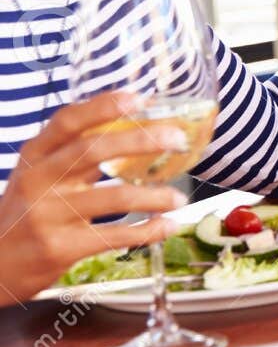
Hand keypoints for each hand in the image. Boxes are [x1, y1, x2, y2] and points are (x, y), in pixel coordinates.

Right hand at [0, 95, 188, 302]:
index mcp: (36, 156)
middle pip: (93, 150)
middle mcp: (38, 181)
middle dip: (142, 140)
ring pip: (112, 197)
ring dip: (154, 197)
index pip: (67, 121)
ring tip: (179, 197)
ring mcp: (47, 215)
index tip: (141, 98)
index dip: (104, 106)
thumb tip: (140, 127)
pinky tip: (167, 226)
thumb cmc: (28, 211)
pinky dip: (147, 231)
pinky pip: (113, 236)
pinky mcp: (59, 248)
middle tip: (177, 138)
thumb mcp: (41, 175)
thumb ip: (79, 153)